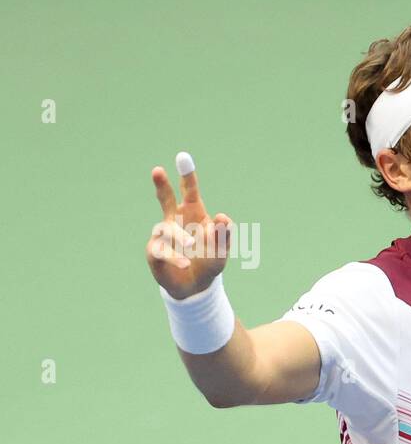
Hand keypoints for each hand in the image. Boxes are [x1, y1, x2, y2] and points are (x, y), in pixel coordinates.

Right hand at [145, 153, 233, 299]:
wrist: (196, 287)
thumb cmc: (210, 262)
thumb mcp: (222, 250)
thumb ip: (224, 234)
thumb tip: (222, 216)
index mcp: (194, 215)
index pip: (191, 193)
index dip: (187, 176)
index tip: (182, 156)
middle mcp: (176, 221)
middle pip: (166, 199)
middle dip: (162, 185)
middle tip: (158, 170)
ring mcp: (163, 236)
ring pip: (167, 229)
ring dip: (180, 236)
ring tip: (192, 245)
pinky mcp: (154, 252)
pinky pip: (161, 250)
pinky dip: (174, 257)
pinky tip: (186, 263)